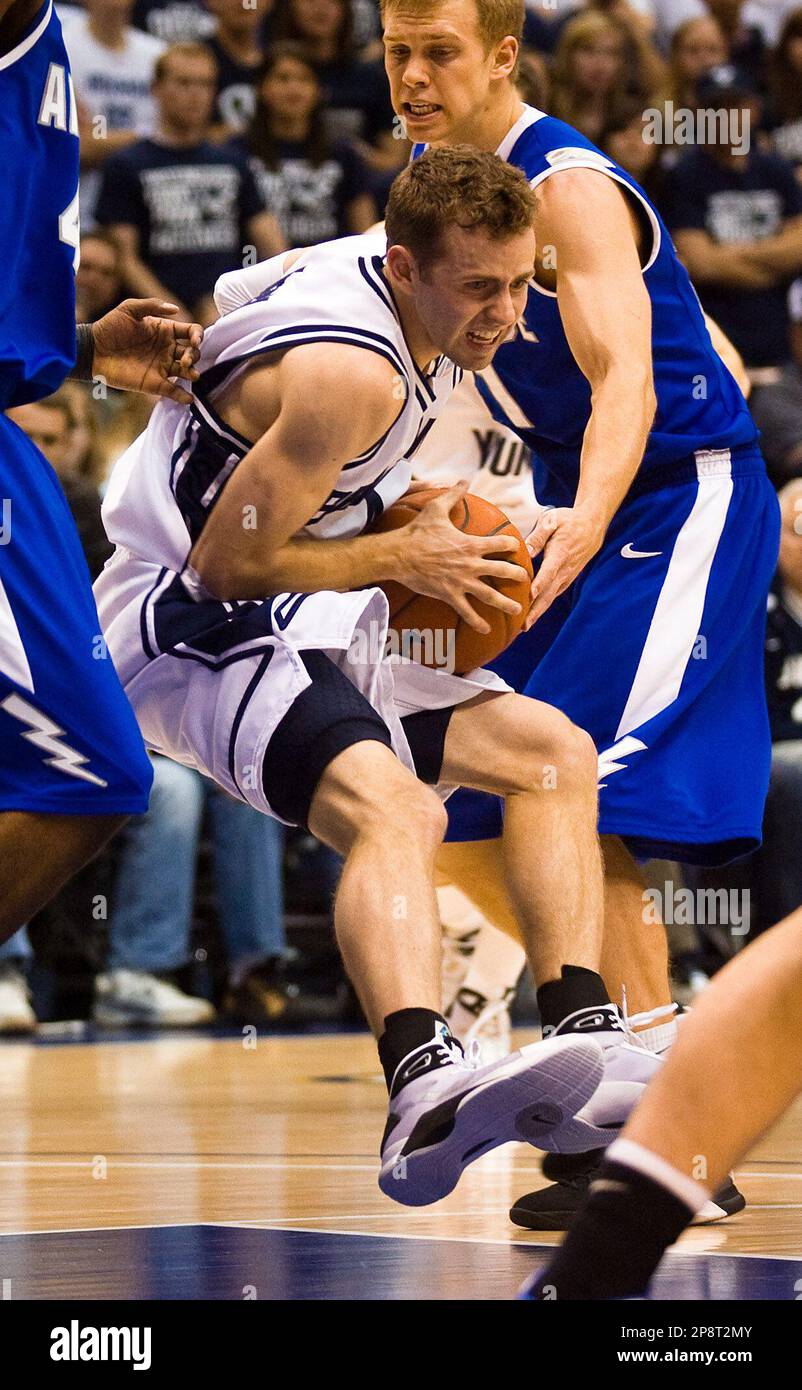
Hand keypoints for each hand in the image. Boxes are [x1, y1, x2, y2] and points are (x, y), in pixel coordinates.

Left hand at [90, 298, 203, 402]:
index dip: (198, 336)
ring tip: (190, 373)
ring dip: (193, 373)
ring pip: (187, 372)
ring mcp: (162, 367)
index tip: (195, 341)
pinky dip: (183, 396)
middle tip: (186, 360)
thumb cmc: (109, 326)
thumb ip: (152, 305)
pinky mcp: (154, 384)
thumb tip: (177, 309)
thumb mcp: (129, 308)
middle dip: (195, 356)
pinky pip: (173, 391)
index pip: (191, 332)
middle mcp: (167, 349)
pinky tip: (189, 398)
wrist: (93, 350)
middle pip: (193, 353)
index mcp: (165, 330)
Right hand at [393, 483, 529, 633]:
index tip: (518, 549)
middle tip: (525, 579)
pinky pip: (467, 611)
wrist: (399, 554)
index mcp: (471, 543)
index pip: (500, 544)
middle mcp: (470, 564)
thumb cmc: (417, 532)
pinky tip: (486, 629)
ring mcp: (461, 581)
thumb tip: (464, 479)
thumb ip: (453, 494)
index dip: (511, 546)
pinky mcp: (450, 595)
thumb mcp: (436, 508)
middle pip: (501, 571)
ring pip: (490, 595)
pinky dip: (477, 622)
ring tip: (517, 610)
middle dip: (516, 575)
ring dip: (505, 603)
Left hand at [524, 505, 604, 628]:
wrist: (592, 526)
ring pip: (551, 597)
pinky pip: (553, 595)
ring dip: (538, 613)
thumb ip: (538, 536)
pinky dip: (543, 607)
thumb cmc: (568, 521)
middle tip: (523, 625)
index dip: (540, 584)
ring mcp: (567, 576)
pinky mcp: (566, 579)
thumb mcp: (552, 520)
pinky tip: (532, 616)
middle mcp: (565, 569)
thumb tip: (525, 550)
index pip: (549, 571)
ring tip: (524, 627)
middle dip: (536, 610)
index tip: (529, 595)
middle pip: (549, 592)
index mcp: (560, 553)